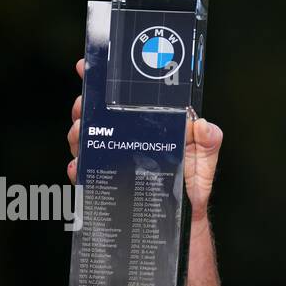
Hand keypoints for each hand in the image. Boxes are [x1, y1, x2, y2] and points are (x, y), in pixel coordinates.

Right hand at [66, 57, 223, 215]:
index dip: (101, 80)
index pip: (120, 97)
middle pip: (95, 114)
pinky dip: (78, 168)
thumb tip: (203, 125)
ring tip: (79, 134)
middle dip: (83, 107)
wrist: (184, 217)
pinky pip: (85, 172)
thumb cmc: (193, 184)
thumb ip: (209, 140)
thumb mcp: (205, 158)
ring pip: (83, 139)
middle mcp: (125, 137)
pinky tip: (79, 166)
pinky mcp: (106, 180)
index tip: (87, 68)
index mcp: (146, 123)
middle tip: (82, 108)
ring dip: (77, 134)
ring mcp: (112, 157)